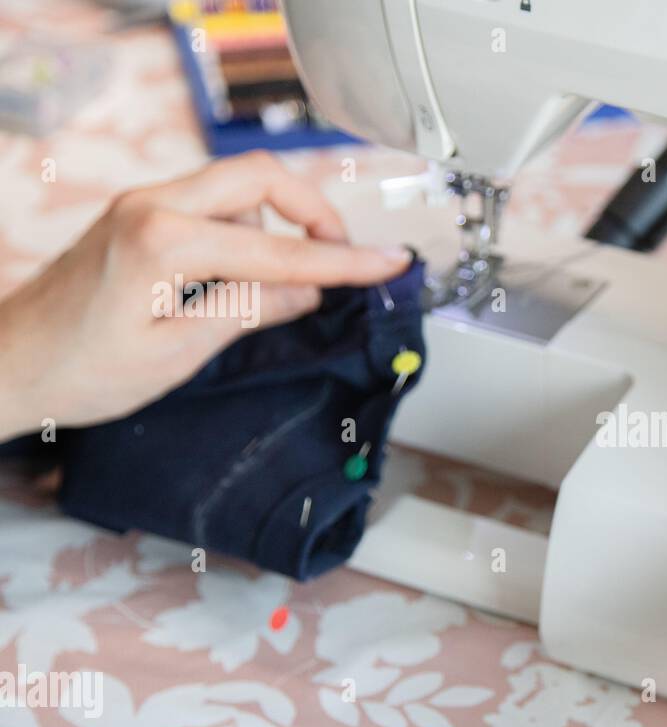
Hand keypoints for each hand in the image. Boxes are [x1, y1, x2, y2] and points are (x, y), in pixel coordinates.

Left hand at [0, 151, 412, 439]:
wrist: (11, 364)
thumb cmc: (80, 370)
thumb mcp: (177, 352)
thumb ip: (249, 309)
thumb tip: (309, 290)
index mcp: (163, 242)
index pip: (279, 250)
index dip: (343, 262)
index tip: (389, 264)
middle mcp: (151, 206)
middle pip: (261, 176)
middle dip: (315, 211)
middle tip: (346, 256)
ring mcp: (143, 204)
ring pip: (238, 186)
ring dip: (278, 222)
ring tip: (289, 282)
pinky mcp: (139, 215)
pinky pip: (212, 203)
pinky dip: (248, 228)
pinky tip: (247, 274)